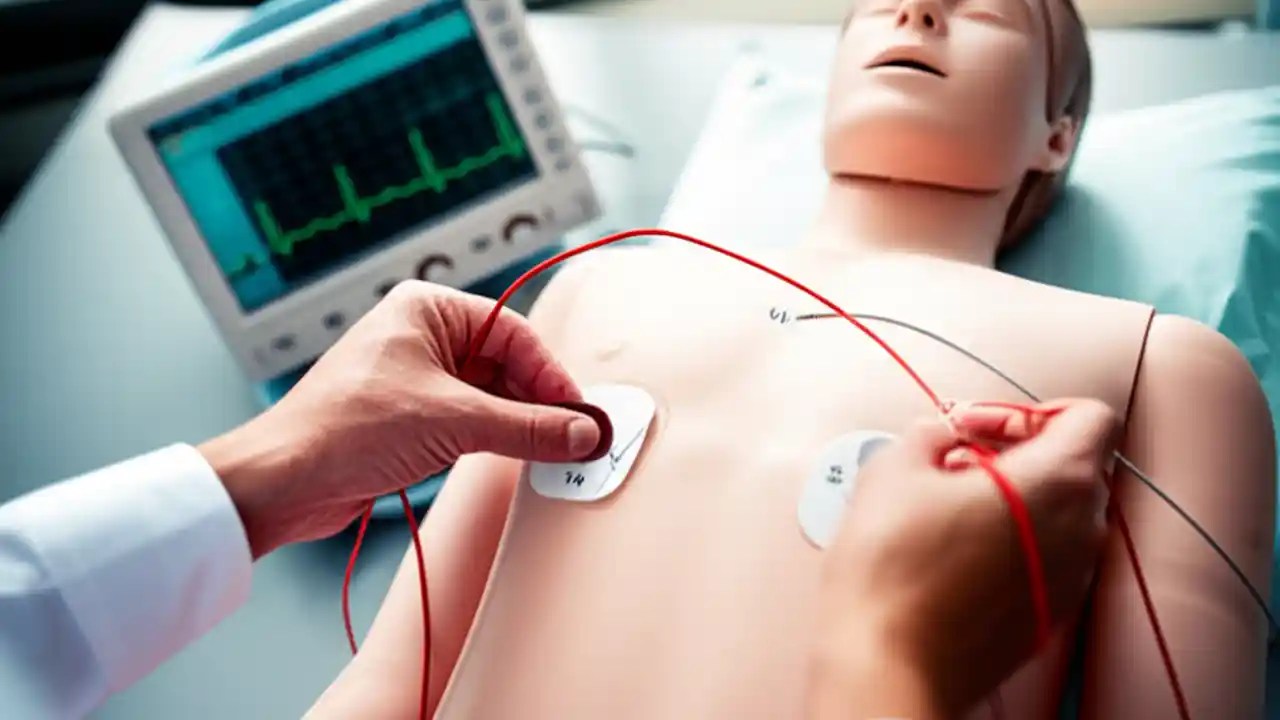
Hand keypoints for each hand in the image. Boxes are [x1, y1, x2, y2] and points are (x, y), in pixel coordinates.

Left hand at [199, 281, 604, 557]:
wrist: (282, 481)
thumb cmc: (343, 429)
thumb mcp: (453, 422)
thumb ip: (528, 427)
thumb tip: (584, 432)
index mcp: (427, 310)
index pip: (514, 334)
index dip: (552, 375)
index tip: (582, 413)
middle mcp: (421, 336)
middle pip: (506, 364)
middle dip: (539, 401)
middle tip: (575, 436)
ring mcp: (414, 378)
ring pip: (489, 395)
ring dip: (518, 423)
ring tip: (550, 450)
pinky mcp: (408, 417)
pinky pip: (469, 420)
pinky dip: (495, 438)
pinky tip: (514, 457)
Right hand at [808, 398, 1120, 718]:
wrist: (886, 662)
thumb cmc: (892, 571)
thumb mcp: (894, 469)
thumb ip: (929, 434)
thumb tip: (937, 435)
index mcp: (1056, 482)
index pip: (1090, 417)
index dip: (1030, 410)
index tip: (981, 425)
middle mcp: (1080, 532)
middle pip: (1075, 465)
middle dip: (1017, 451)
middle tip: (956, 457)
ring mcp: (1068, 581)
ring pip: (1060, 515)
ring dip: (1014, 497)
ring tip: (948, 502)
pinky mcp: (1046, 616)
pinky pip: (1045, 559)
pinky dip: (1011, 541)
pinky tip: (953, 546)